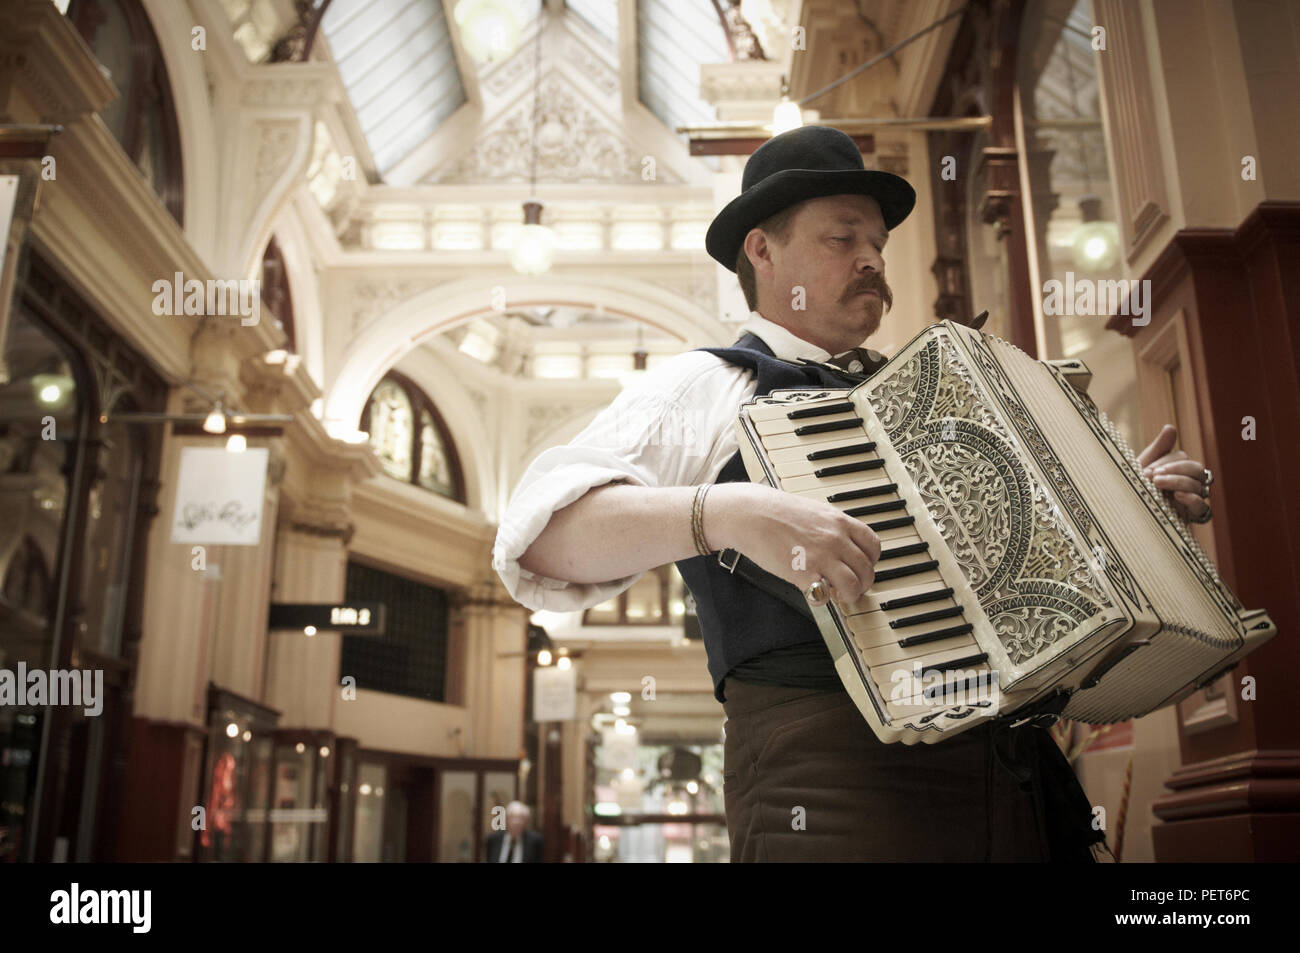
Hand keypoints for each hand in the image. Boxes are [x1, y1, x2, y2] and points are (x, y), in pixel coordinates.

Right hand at [707, 482, 880, 603]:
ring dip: (849, 595)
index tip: (862, 566)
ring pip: (853, 586)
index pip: (873, 546)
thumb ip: (831, 527)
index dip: (871, 560)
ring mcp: (822, 557)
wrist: (751, 514)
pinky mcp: (804, 573)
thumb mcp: (814, 511)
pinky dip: (823, 599)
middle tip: (852, 587)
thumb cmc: (775, 511)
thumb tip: (841, 541)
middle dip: (862, 582)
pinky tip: (815, 594)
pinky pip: (826, 595)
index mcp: (839, 522)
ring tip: (840, 596)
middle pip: (866, 569)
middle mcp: (836, 540)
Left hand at [1137, 424, 1210, 521]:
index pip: (1183, 459)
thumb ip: (1158, 448)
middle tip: (1154, 476)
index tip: (1148, 470)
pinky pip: (1203, 508)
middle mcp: (1188, 483)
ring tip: (1157, 484)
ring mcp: (1191, 499)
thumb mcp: (1143, 466)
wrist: (1123, 511)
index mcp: (1178, 469)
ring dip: (1179, 482)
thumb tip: (1170, 427)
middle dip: (1176, 470)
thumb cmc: (1135, 486)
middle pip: (1197, 470)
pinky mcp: (1191, 516)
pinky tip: (1177, 496)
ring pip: (1199, 486)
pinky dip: (1193, 500)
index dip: (1168, 462)